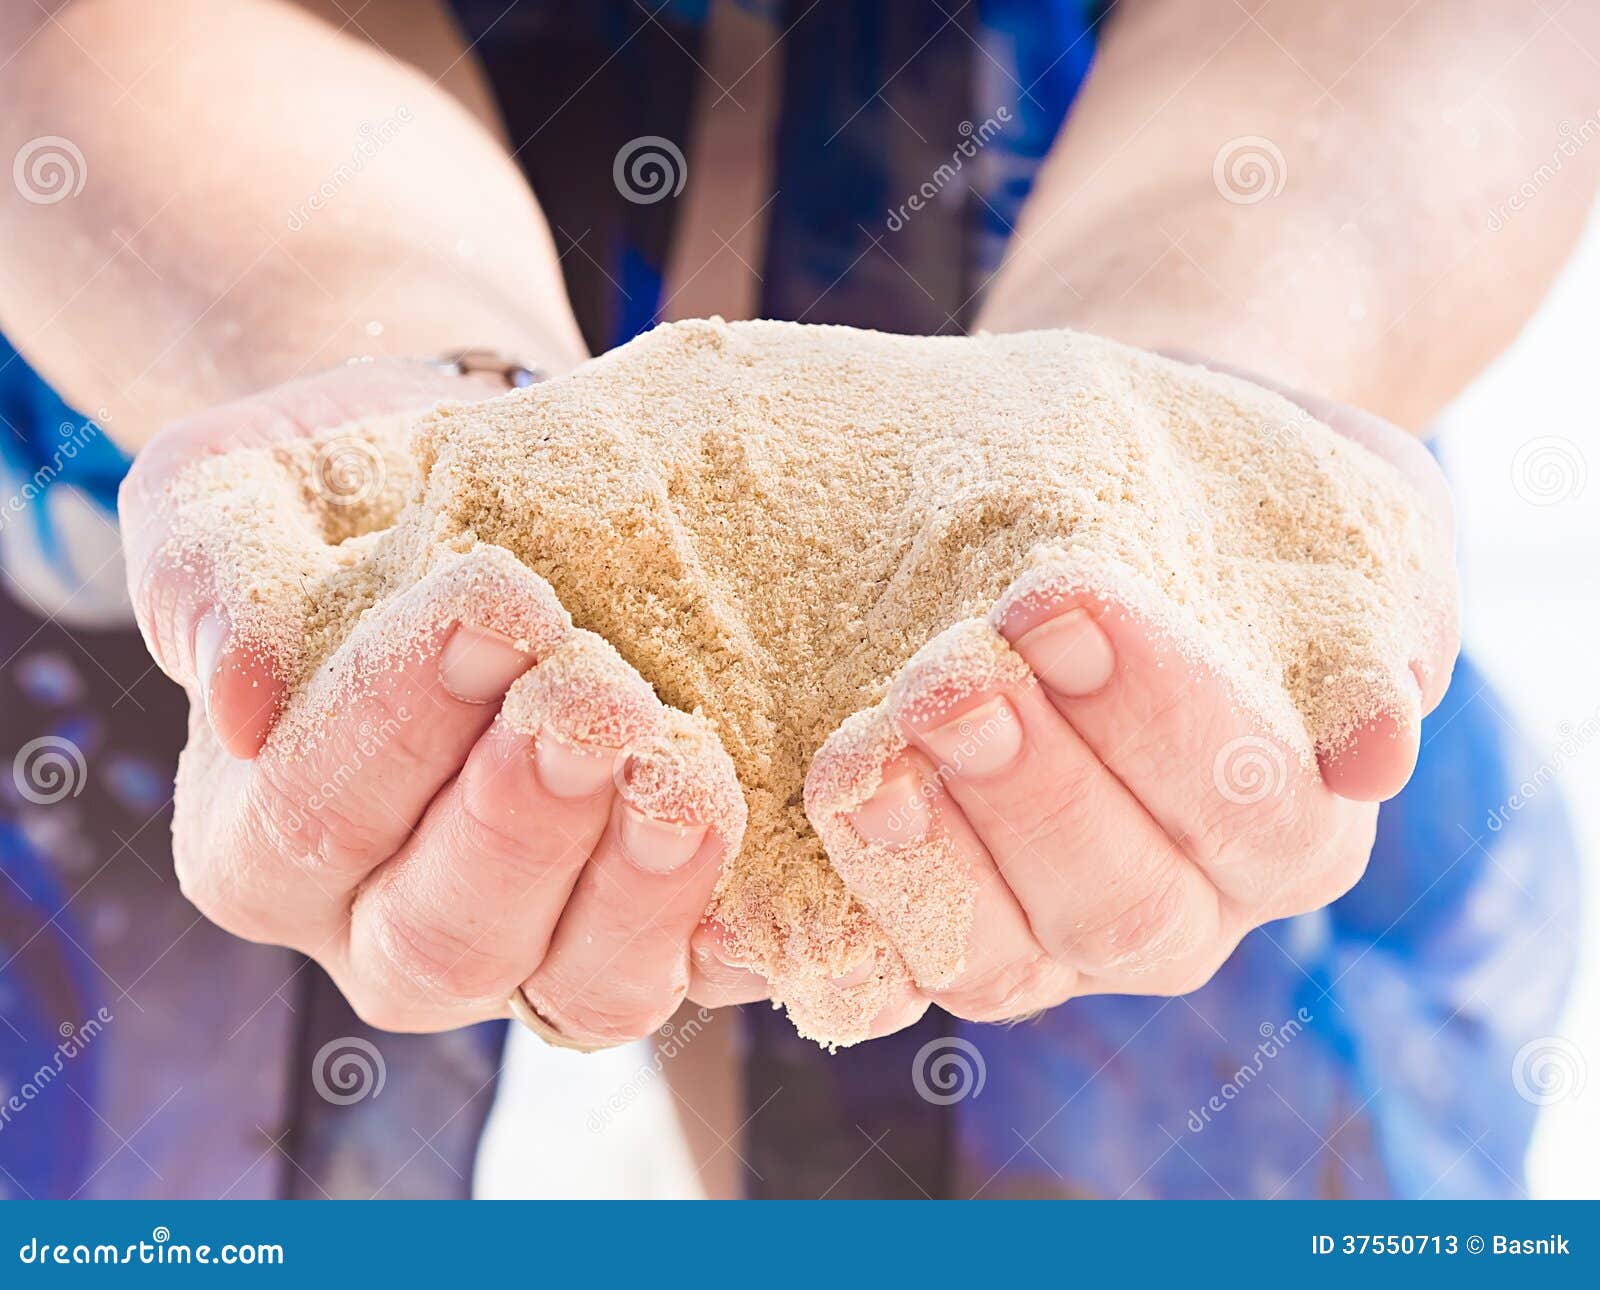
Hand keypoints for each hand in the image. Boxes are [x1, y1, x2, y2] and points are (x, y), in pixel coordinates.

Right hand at [122, 361, 760, 1041]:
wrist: (504, 478)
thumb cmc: (359, 492)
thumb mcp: (237, 491)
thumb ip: (205, 572)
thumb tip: (241, 701)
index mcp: (271, 842)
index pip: (318, 814)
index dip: (404, 719)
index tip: (497, 603)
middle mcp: (391, 926)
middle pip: (442, 939)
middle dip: (521, 820)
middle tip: (594, 701)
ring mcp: (536, 946)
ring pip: (578, 988)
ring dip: (638, 889)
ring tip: (684, 777)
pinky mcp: (659, 934)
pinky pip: (704, 972)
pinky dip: (742, 925)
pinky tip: (776, 838)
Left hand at [803, 366, 1458, 1031]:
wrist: (1129, 481)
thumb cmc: (1245, 496)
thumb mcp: (1352, 524)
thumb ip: (1380, 630)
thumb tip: (1375, 755)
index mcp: (1296, 827)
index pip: (1249, 809)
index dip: (1156, 720)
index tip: (1060, 600)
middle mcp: (1186, 907)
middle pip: (1119, 901)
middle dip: (1029, 788)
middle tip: (952, 677)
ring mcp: (1059, 934)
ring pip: (1005, 957)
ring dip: (932, 851)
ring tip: (869, 750)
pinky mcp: (952, 932)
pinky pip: (901, 962)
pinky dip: (852, 905)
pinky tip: (817, 819)